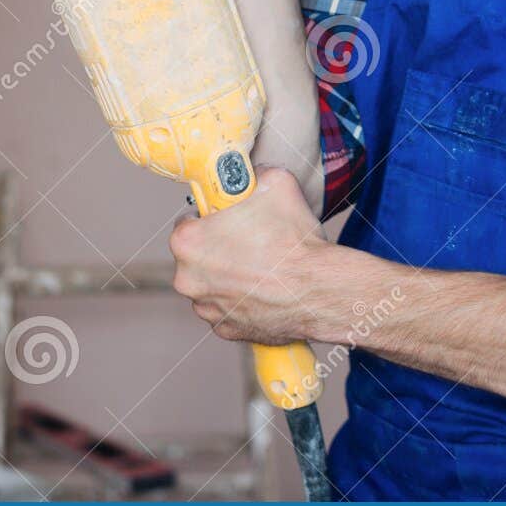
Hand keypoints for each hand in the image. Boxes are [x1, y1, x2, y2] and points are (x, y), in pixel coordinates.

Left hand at [169, 166, 330, 344]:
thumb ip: (254, 175)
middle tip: (252, 240)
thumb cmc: (293, 241)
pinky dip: (242, 301)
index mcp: (188, 242)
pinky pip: (229, 309)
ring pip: (212, 284)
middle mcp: (187, 279)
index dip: (212, 216)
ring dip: (230, 276)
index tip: (231, 217)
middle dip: (220, 247)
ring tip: (263, 267)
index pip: (188, 221)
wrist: (318, 291)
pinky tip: (266, 290)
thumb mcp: (276, 182)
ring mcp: (206, 309)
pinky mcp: (226, 330)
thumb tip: (253, 176)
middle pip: (198, 255)